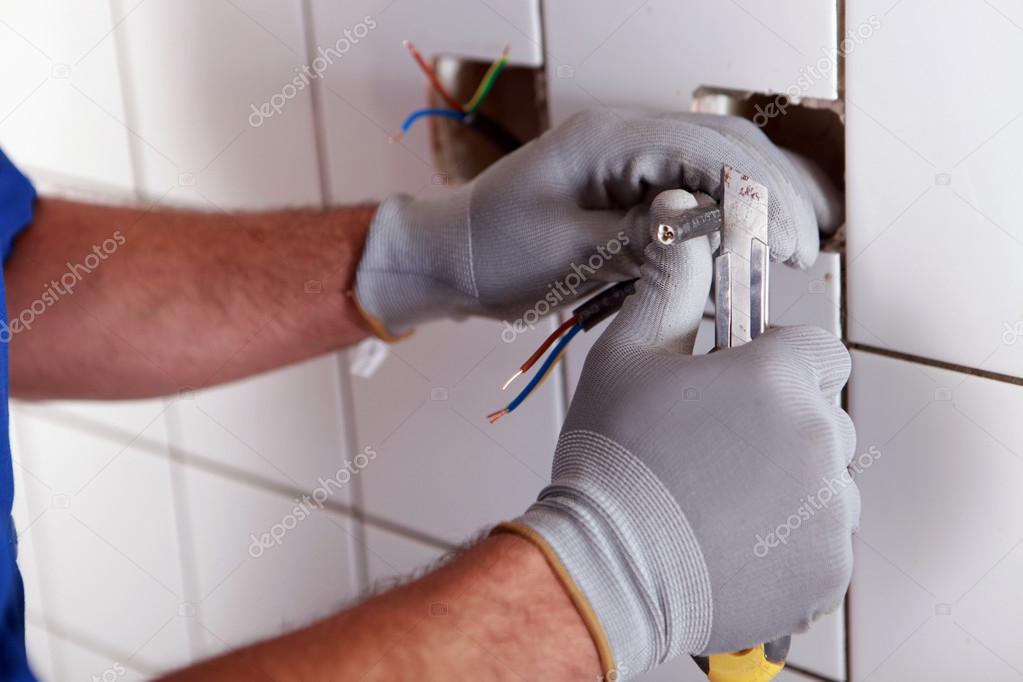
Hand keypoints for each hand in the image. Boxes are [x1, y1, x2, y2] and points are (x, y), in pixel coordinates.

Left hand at [354, 109, 840, 337]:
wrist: (451, 256)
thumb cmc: (492, 254)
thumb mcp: (562, 252)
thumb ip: (635, 237)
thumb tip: (703, 227)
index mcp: (607, 140)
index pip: (707, 152)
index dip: (759, 196)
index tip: (792, 244)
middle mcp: (625, 137)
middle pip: (723, 150)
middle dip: (770, 198)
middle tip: (803, 253)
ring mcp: (628, 158)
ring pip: (715, 166)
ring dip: (756, 203)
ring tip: (790, 250)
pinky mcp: (628, 186)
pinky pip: (691, 190)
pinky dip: (726, 216)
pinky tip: (747, 247)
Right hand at [501, 197, 855, 678]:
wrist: (606, 569)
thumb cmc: (611, 461)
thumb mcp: (625, 358)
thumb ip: (668, 288)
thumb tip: (682, 228)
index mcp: (777, 377)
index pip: (821, 352)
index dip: (783, 366)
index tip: (744, 388)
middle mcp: (819, 437)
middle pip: (825, 417)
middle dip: (784, 426)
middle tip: (719, 452)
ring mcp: (831, 509)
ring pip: (828, 480)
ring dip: (791, 485)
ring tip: (721, 505)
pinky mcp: (829, 567)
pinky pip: (825, 539)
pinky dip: (791, 542)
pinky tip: (734, 544)